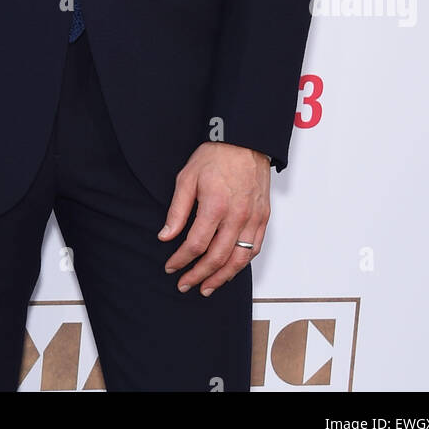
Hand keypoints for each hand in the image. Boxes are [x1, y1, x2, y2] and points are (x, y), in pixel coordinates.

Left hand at [158, 142, 269, 294]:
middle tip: (185, 284)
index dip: (181, 260)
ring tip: (206, 287)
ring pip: (238, 259)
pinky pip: (254, 248)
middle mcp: (237, 216)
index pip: (195, 244)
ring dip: (221, 277)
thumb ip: (177, 210)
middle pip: (217, 257)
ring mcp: (253, 218)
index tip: (171, 267)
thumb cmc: (215, 156)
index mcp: (215, 205)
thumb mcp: (187, 178)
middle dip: (198, 275)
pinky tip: (229, 270)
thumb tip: (165, 236)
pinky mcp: (263, 217)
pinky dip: (241, 264)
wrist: (245, 141)